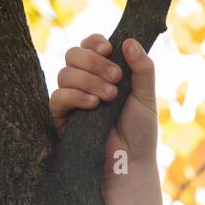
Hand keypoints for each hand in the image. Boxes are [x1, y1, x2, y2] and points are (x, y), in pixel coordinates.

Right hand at [49, 33, 157, 192]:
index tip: (110, 49)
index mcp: (103, 73)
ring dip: (89, 80)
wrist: (131, 163)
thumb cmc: (140, 132)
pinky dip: (75, 96)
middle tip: (116, 78)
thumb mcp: (146, 96)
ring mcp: (71, 99)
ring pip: (65, 73)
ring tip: (110, 97)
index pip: (89, 46)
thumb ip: (142, 68)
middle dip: (94, 62)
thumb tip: (130, 40)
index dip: (95, 43)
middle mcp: (85, 83)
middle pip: (73, 54)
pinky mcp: (61, 118)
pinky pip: (58, 97)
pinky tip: (93, 105)